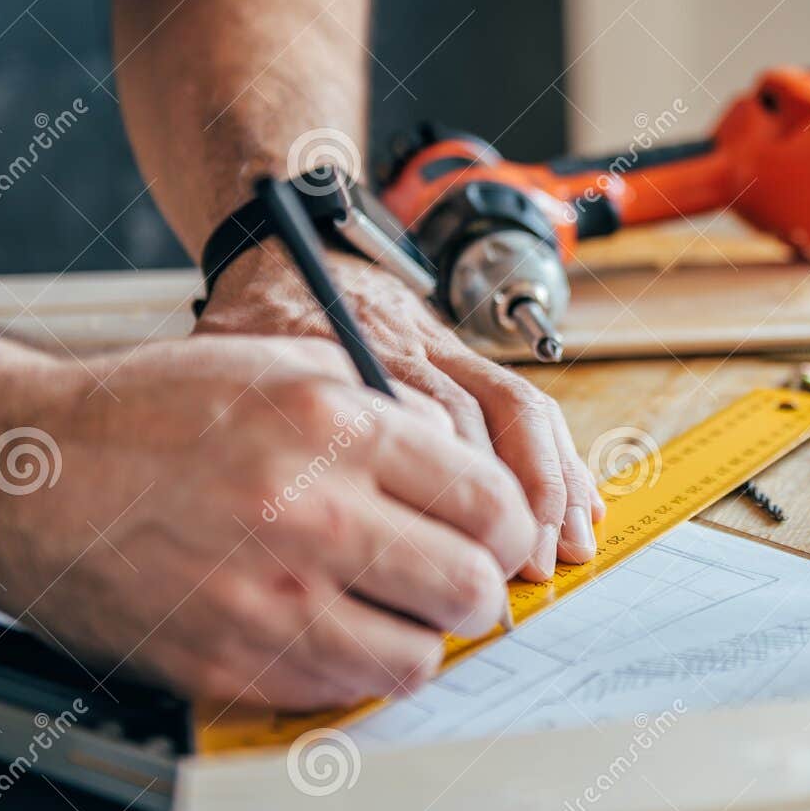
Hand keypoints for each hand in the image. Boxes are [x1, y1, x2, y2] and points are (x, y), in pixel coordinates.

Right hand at [0, 336, 541, 710]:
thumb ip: (389, 407)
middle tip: (458, 579)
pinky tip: (332, 627)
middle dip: (478, 588)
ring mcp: (268, 600)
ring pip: (416, 656)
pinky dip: (354, 668)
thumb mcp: (286, 365)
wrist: (32, 473)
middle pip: (469, 588)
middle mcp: (311, 516)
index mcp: (337, 431)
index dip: (510, 528)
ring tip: (394, 608)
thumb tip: (462, 456)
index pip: (490, 505)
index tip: (500, 535)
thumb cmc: (154, 414)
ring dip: (421, 636)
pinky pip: (340, 690)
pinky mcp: (227, 662)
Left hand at [194, 243, 603, 578]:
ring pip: (519, 409)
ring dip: (551, 483)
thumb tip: (258, 511)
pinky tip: (582, 506)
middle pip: (479, 419)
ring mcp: (446, 350)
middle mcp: (408, 350)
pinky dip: (562, 458)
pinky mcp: (467, 356)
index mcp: (345, 353)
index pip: (416, 421)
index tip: (454, 554)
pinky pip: (530, 403)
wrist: (289, 244)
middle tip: (524, 566)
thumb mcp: (226, 360)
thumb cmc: (255, 316)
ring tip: (567, 545)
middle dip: (514, 499)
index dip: (445, 492)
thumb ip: (247, 415)